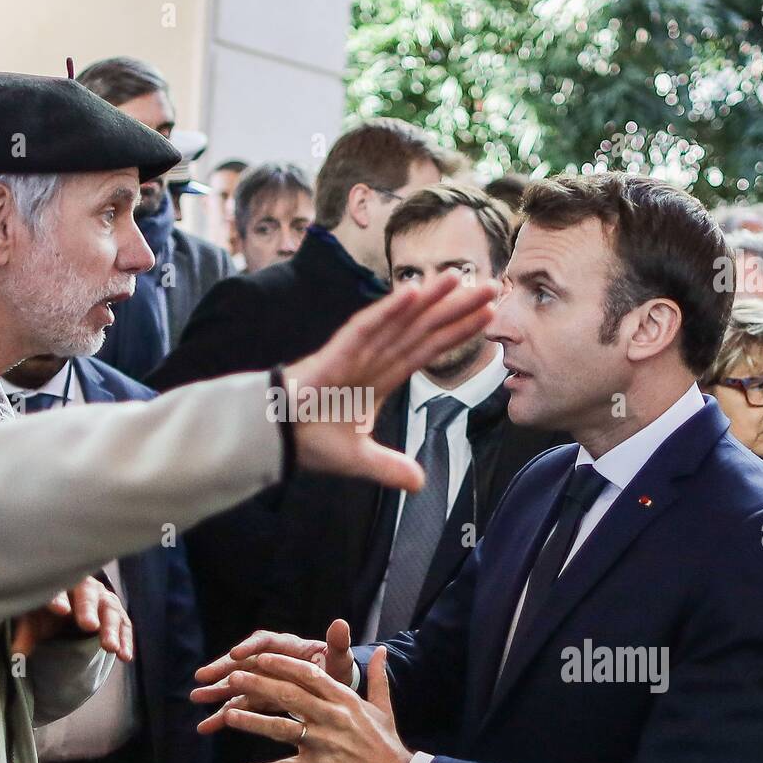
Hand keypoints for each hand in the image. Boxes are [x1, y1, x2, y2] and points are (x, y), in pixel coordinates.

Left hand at [11, 575, 134, 659]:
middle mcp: (85, 587)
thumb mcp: (35, 619)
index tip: (59, 610)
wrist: (69, 606)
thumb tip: (17, 653)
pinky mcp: (117, 613)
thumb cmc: (49, 610)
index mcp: (61, 582)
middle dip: (88, 609)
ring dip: (111, 629)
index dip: (58, 598)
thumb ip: (27, 632)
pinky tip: (124, 656)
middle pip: (88, 594)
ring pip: (110, 610)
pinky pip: (124, 625)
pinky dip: (125, 640)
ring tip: (109, 648)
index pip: (57, 587)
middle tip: (89, 626)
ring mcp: (104, 599)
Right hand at [191, 619, 353, 726]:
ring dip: (217, 691)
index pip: (265, 641)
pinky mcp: (260, 699)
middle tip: (202, 677)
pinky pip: (239, 706)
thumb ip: (338, 645)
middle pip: (243, 662)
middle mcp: (271, 661)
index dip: (249, 647)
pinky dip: (224, 716)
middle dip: (223, 669)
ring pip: (236, 684)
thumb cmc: (338, 672)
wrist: (338, 694)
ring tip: (196, 698)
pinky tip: (207, 727)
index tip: (235, 655)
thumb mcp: (340, 661)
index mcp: (289, 647)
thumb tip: (341, 624)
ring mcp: (264, 680)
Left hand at [211, 647, 410, 762]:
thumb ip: (377, 677)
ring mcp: (323, 743)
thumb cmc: (386, 742)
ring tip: (228, 715)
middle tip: (234, 677)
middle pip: (289, 696)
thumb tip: (382, 651)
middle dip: (259, 685)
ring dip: (253, 722)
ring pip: (282, 729)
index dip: (283, 664)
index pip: (310, 675)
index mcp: (344, 699)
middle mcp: (331, 717)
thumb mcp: (383, 706)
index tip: (261, 657)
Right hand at [282, 272, 496, 491]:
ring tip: (460, 278)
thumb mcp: (358, 459)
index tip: (487, 316)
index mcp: (381, 377)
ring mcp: (356, 352)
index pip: (428, 350)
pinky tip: (412, 293)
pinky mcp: (336, 353)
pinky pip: (367, 327)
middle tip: (490, 287)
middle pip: (423, 329)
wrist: (272, 437)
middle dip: (456, 309)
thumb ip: (389, 467)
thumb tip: (419, 483)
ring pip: (401, 322)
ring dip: (430, 300)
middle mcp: (374, 358)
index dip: (457, 332)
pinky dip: (389, 310)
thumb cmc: (308, 437)